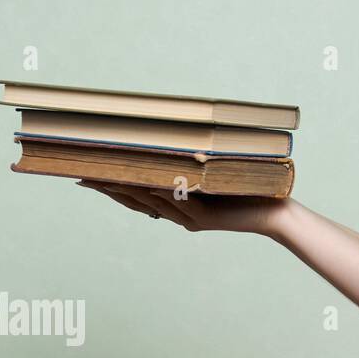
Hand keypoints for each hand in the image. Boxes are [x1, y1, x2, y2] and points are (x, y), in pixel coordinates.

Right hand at [75, 180, 289, 236]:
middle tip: (82, 178)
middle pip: (136, 201)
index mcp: (178, 204)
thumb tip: (179, 140)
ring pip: (153, 203)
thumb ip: (194, 165)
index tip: (87, 175)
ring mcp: (191, 217)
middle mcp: (180, 214)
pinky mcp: (207, 216)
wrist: (275, 212)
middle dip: (109, 189)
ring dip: (128, 191)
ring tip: (104, 180)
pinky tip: (147, 184)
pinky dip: (163, 194)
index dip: (112, 186)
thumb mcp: (215, 175)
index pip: (138, 196)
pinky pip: (180, 204)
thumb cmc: (248, 189)